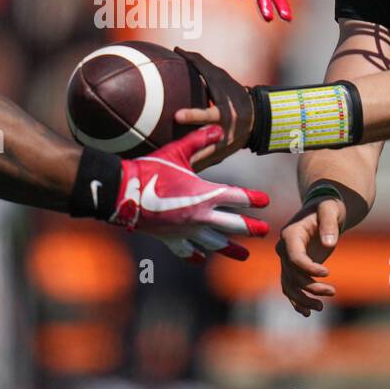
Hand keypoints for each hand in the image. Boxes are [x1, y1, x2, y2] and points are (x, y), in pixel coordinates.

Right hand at [115, 125, 269, 263]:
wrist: (124, 193)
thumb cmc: (151, 170)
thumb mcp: (177, 151)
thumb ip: (199, 140)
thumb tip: (219, 129)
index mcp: (204, 194)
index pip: (236, 197)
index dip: (253, 198)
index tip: (265, 200)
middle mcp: (200, 216)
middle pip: (233, 224)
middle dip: (250, 228)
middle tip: (265, 232)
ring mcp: (186, 230)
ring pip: (214, 243)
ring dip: (230, 249)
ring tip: (243, 255)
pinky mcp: (170, 239)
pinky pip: (187, 251)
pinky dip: (195, 255)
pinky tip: (201, 260)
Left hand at [171, 47, 254, 168]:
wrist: (258, 118)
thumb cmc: (233, 91)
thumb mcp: (220, 77)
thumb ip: (199, 63)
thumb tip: (176, 48)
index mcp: (225, 113)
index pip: (208, 115)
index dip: (193, 116)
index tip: (176, 116)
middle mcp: (226, 133)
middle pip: (205, 145)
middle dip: (188, 151)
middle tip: (167, 153)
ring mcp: (224, 148)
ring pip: (203, 160)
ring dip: (185, 165)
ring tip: (164, 169)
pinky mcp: (221, 157)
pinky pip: (202, 165)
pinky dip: (189, 168)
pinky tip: (172, 175)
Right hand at [276, 194, 346, 315]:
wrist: (322, 210)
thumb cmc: (327, 208)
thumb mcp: (331, 210)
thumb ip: (330, 224)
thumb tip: (329, 244)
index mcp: (290, 235)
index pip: (294, 258)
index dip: (309, 269)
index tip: (328, 273)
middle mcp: (284, 249)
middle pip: (293, 275)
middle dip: (311, 287)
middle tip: (333, 291)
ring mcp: (287, 260)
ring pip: (289, 285)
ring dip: (303, 299)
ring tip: (321, 308)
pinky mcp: (293, 268)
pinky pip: (290, 287)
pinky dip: (296, 301)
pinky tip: (307, 313)